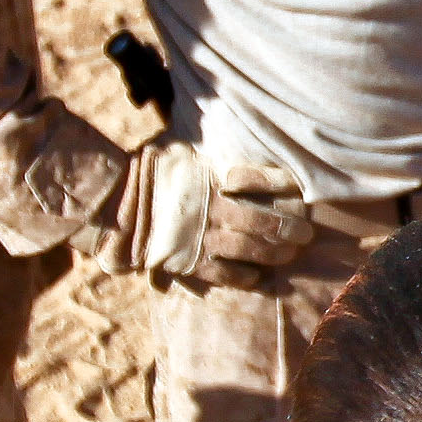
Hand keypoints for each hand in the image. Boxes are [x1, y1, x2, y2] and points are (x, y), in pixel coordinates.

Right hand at [116, 143, 314, 290]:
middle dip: (291, 228)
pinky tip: (257, 278)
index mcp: (215, 179)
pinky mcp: (193, 261)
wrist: (115, 205)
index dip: (285, 188)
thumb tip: (223, 144)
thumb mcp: (180, 153)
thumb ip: (207, 155)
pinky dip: (245, 277)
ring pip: (252, 249)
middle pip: (266, 220)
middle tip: (307, 233)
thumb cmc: (147, 173)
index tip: (301, 194)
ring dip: (275, 253)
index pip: (262, 181)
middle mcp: (216, 209)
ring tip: (289, 255)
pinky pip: (227, 273)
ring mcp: (205, 237)